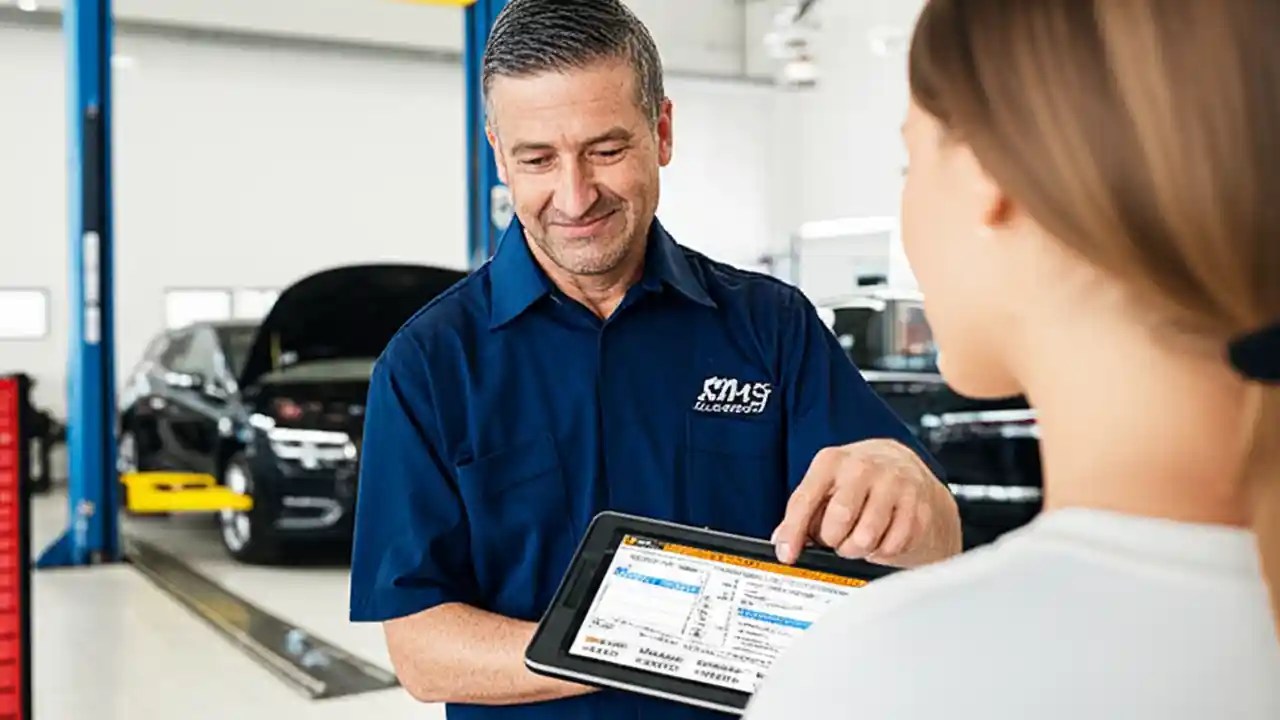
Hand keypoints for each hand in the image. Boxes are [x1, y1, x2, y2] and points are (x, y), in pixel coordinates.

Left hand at [771, 439, 960, 567]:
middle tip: (838, 538)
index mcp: (832, 461)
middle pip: (838, 521)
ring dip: (858, 549)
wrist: (906, 468)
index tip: (787, 555)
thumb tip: (782, 542)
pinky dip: (883, 550)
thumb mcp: (827, 486)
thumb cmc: (859, 482)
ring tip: (859, 537)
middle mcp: (863, 467)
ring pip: (866, 538)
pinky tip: (882, 536)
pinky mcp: (918, 506)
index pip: (805, 500)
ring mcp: (894, 484)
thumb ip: (804, 513)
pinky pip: (893, 545)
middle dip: (833, 540)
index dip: (793, 532)